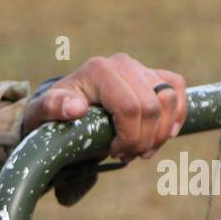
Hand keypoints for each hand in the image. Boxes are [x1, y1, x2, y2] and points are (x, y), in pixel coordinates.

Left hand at [23, 53, 187, 160]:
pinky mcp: (152, 75)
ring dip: (161, 133)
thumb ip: (53, 108)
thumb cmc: (54, 111)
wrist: (63, 104)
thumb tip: (76, 108)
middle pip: (153, 107)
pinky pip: (177, 88)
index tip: (115, 152)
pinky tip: (167, 134)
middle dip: (144, 139)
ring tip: (142, 150)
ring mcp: (140, 68)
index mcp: (99, 71)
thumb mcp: (43, 111)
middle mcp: (123, 64)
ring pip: (169, 100)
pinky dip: (177, 114)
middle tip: (128, 155)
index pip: (130, 107)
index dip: (130, 136)